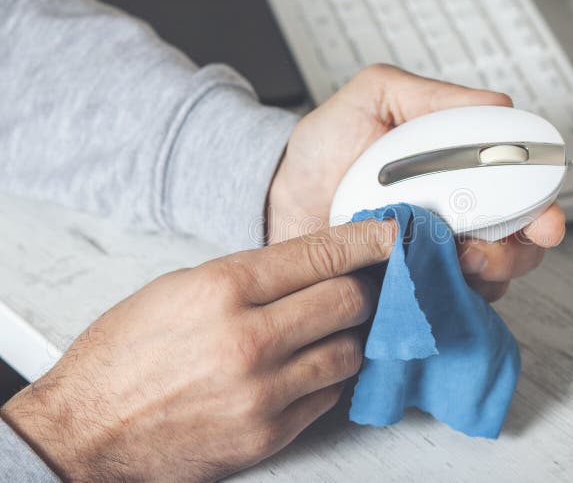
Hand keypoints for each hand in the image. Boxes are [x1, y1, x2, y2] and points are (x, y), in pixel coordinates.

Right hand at [0, 220, 396, 481]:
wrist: (86, 431)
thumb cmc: (124, 355)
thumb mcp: (179, 288)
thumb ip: (251, 276)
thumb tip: (312, 266)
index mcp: (222, 288)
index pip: (321, 254)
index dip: (367, 240)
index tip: (392, 234)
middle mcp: (248, 338)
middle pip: (349, 301)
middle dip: (365, 288)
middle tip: (367, 285)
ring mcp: (263, 391)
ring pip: (349, 351)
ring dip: (351, 336)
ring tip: (335, 329)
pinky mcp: (269, 433)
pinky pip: (330, 395)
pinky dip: (330, 376)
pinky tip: (313, 366)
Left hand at [268, 64, 565, 300]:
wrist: (279, 197)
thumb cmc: (325, 148)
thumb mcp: (375, 97)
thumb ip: (432, 98)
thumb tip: (498, 105)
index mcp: (463, 173)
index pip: (523, 192)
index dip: (543, 207)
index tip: (543, 221)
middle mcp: (461, 218)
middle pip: (520, 245)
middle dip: (516, 254)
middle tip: (478, 250)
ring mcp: (439, 257)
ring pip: (491, 281)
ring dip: (479, 278)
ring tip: (442, 264)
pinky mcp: (414, 290)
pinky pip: (448, 306)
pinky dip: (446, 301)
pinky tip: (420, 286)